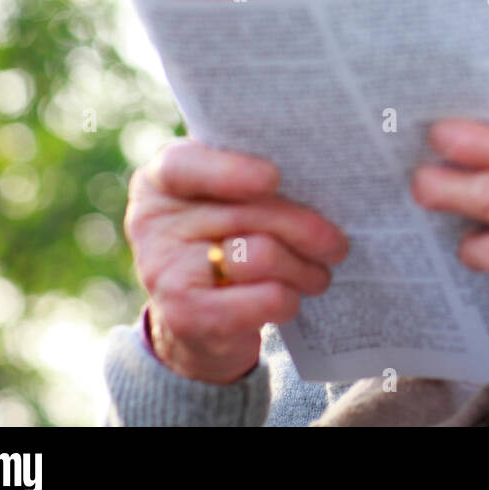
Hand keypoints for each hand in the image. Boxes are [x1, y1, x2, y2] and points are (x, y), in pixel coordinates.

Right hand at [124, 139, 347, 383]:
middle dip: (306, 228)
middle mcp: (152, 222)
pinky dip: (289, 299)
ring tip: (318, 273)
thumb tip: (320, 173)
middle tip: (336, 243)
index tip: (273, 178)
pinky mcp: (185, 316)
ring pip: (263, 255)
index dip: (231, 171)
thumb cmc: (228, 241)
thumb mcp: (230, 200)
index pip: (184, 167)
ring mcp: (162, 271)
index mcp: (161, 179)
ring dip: (305, 268)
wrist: (199, 323)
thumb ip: (254, 180)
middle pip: (248, 213)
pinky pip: (265, 298)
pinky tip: (290, 298)